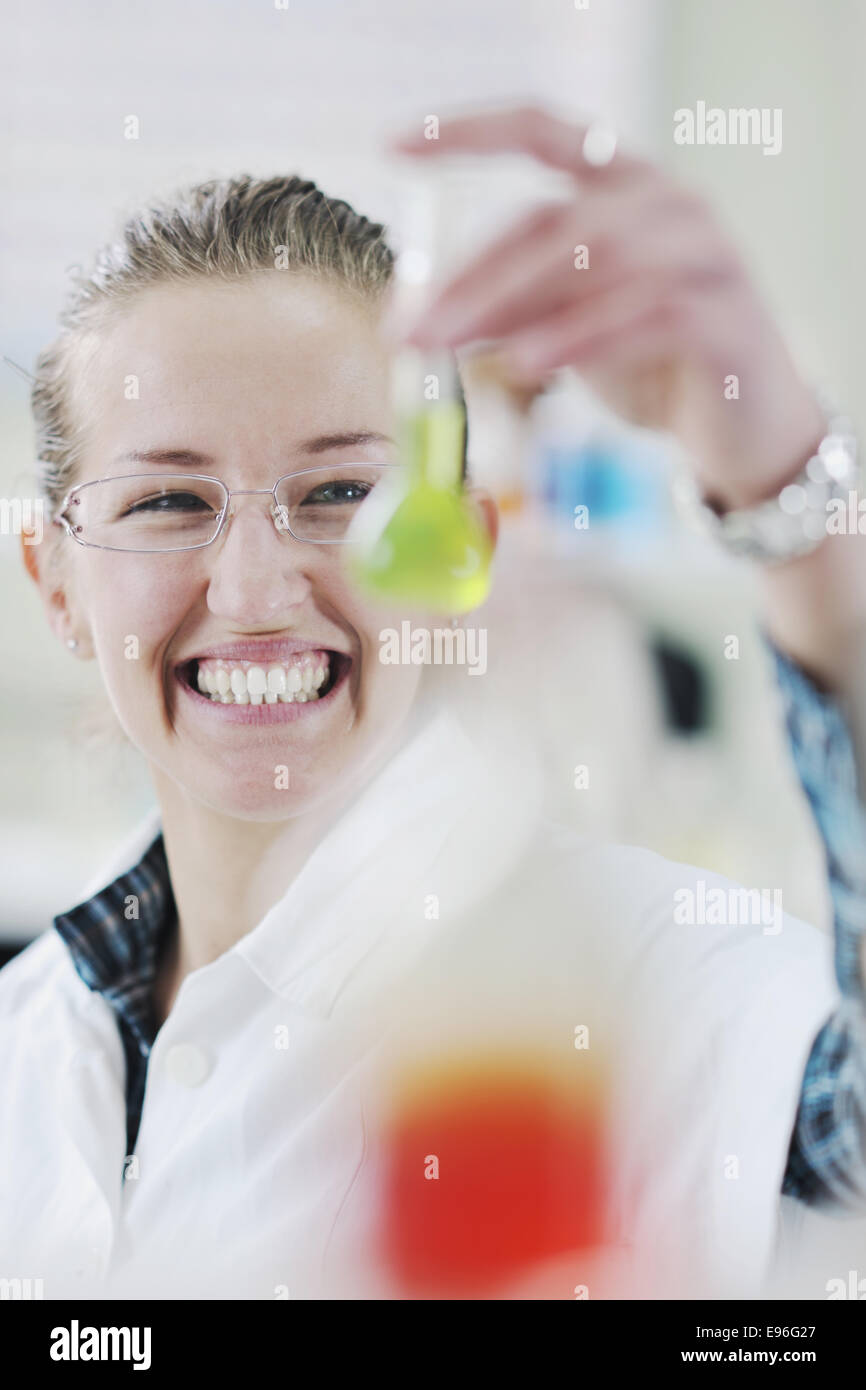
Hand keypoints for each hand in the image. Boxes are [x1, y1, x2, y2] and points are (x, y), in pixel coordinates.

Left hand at [386, 105, 825, 511]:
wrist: (741, 432)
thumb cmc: (652, 369)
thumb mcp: (565, 333)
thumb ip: (509, 311)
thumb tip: (422, 315)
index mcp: (623, 185)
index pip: (541, 133)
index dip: (467, 132)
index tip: (392, 147)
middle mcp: (667, 203)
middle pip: (556, 221)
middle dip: (474, 279)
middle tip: (413, 330)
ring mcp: (707, 253)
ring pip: (600, 260)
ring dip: (517, 308)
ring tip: (458, 348)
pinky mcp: (729, 316)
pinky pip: (649, 315)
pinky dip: (583, 338)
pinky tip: (529, 364)